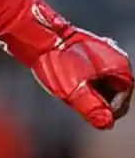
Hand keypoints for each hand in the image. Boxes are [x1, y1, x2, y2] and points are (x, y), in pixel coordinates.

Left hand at [0, 0, 132, 129]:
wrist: (35, 34)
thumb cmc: (56, 60)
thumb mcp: (75, 90)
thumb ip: (92, 108)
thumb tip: (106, 123)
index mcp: (119, 65)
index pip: (122, 100)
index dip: (107, 111)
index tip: (91, 115)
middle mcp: (113, 56)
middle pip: (112, 91)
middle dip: (97, 101)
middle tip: (77, 103)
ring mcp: (99, 52)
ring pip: (99, 82)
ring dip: (88, 92)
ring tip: (69, 91)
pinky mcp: (85, 51)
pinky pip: (88, 73)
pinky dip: (80, 82)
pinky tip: (64, 82)